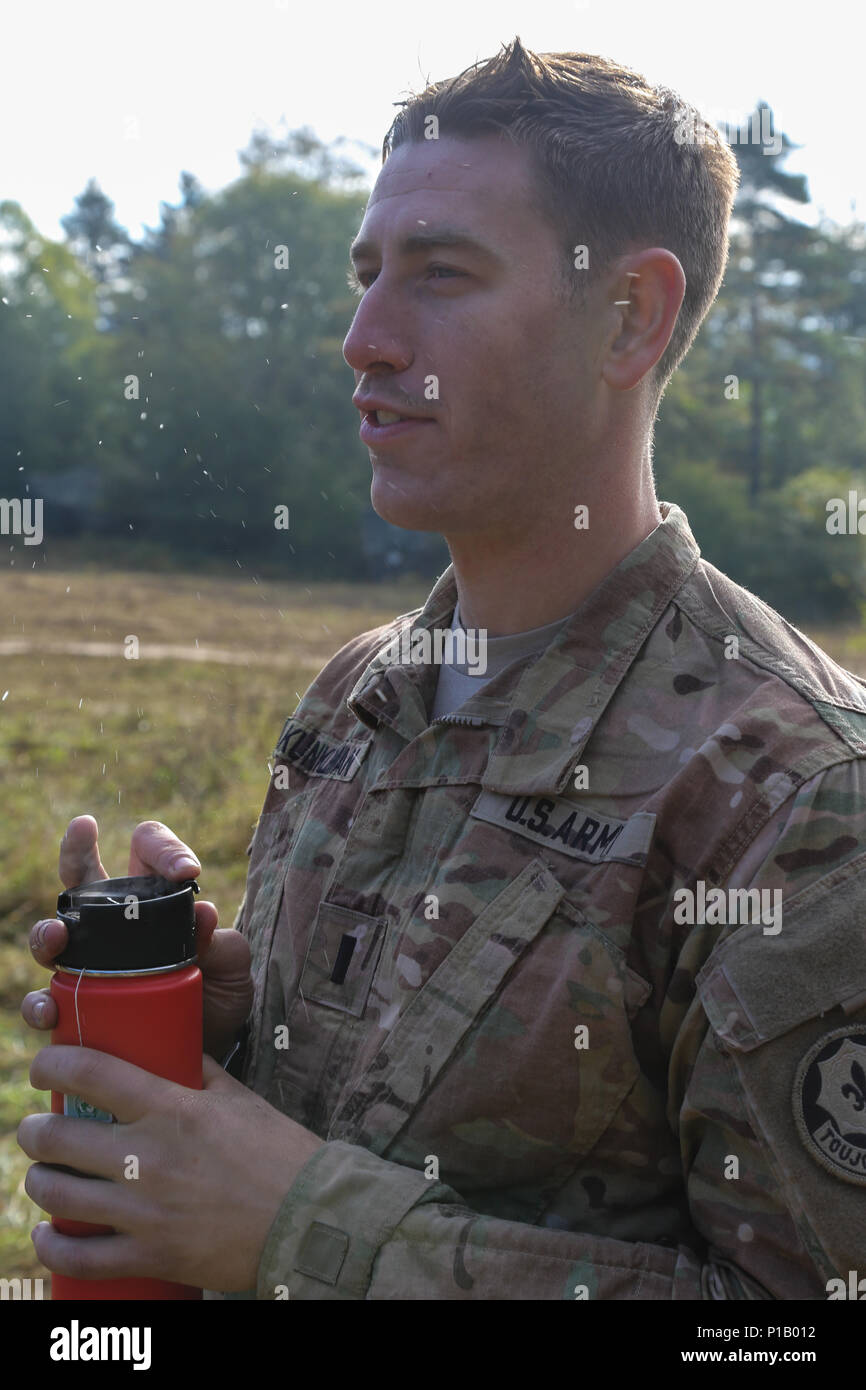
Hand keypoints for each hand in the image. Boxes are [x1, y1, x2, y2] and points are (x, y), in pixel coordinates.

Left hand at [18, 1046, 323, 1291]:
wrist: (310, 1220)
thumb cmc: (280, 1153)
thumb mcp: (238, 1098)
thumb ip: (198, 1073)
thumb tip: (171, 1050)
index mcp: (172, 1108)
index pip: (90, 1073)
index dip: (52, 1065)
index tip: (44, 1067)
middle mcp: (149, 1157)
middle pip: (57, 1137)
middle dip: (34, 1131)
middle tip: (36, 1129)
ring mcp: (145, 1210)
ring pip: (57, 1194)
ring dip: (39, 1181)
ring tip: (44, 1174)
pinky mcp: (150, 1254)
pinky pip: (78, 1256)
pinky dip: (52, 1245)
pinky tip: (49, 1233)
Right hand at [20, 815, 253, 1061]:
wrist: (206, 1055)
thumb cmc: (218, 1001)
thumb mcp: (233, 971)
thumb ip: (226, 945)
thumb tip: (205, 914)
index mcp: (155, 900)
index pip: (147, 852)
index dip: (162, 848)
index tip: (187, 871)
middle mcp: (113, 925)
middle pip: (82, 875)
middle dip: (75, 850)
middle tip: (82, 832)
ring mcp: (89, 964)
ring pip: (54, 934)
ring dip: (48, 931)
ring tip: (57, 937)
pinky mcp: (76, 1008)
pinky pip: (45, 1002)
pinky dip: (41, 1004)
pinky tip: (52, 1010)